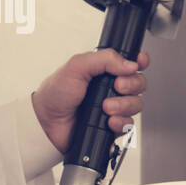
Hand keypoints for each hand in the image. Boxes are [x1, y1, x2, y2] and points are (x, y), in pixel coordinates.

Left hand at [31, 49, 149, 155]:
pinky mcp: (111, 125)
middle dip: (131, 85)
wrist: (45, 122)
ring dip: (124, 105)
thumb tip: (129, 63)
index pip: (131, 62)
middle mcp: (110, 87)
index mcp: (103, 70)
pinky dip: (121, 123)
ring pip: (136, 104)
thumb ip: (104, 59)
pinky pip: (128, 125)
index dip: (139, 62)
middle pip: (138, 83)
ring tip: (106, 107)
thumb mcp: (76, 66)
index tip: (139, 62)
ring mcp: (113, 107)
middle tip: (116, 87)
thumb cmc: (55, 93)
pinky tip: (109, 121)